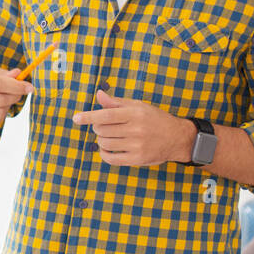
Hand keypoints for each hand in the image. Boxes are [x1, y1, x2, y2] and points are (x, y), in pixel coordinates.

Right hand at [0, 64, 34, 133]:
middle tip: (16, 93)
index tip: (30, 87)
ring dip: (6, 107)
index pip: (1, 84)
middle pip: (2, 100)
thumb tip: (18, 74)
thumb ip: (3, 73)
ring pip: (0, 113)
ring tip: (0, 100)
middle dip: (14, 96)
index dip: (18, 86)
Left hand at [72, 89, 191, 165]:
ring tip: (109, 137)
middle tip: (105, 126)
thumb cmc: (154, 119)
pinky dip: (104, 154)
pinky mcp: (138, 159)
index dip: (89, 116)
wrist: (177, 137)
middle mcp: (136, 129)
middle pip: (102, 130)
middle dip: (98, 128)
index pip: (106, 114)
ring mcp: (137, 145)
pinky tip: (107, 149)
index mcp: (135, 113)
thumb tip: (99, 94)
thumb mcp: (138, 106)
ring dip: (101, 141)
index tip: (76, 118)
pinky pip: (111, 158)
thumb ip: (116, 102)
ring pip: (104, 144)